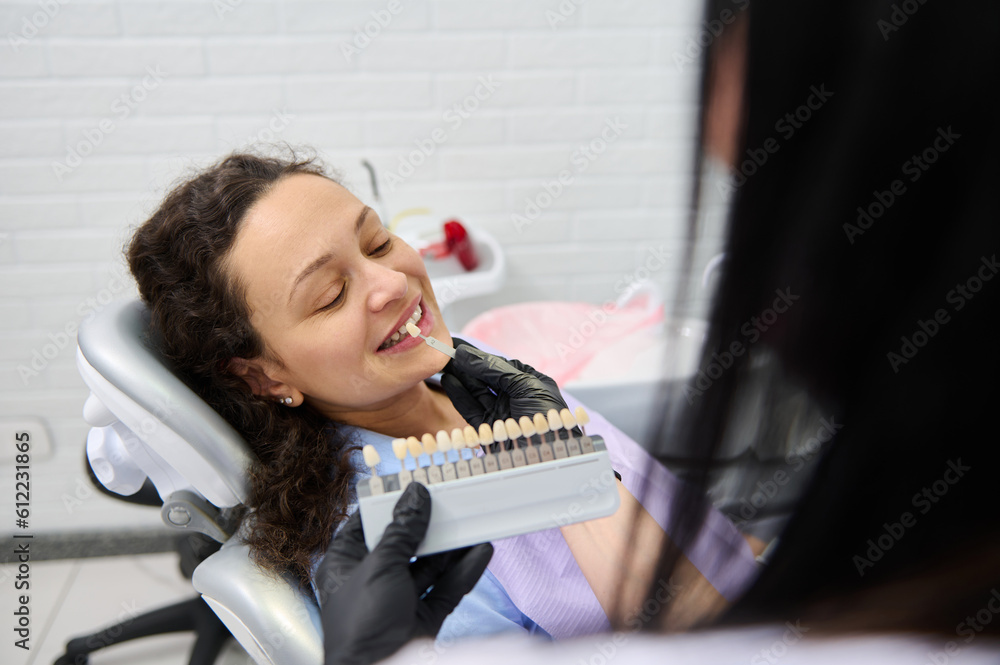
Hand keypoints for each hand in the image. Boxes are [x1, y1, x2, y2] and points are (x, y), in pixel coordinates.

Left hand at [316, 483, 492, 664]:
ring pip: (428, 566)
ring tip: (473, 521)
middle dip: (428, 526)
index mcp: (345, 566)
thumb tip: (416, 496)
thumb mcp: (381, 566)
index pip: (365, 526)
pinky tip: (481, 551)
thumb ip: (403, 530)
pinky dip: (464, 571)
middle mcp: (371, 582)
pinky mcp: (422, 619)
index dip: (388, 506)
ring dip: (451, 546)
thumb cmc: (362, 626)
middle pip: (403, 545)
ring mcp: (398, 602)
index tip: (412, 486)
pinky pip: (446, 589)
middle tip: (450, 501)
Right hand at [440, 337, 568, 428]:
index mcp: (529, 384)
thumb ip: (496, 369)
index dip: (478, 355)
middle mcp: (514, 397)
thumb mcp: (526, 386)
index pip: (499, 365)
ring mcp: (500, 413)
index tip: (458, 346)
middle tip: (445, 352)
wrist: (548, 456)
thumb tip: (467, 355)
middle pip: (485, 377)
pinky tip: (448, 381)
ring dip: (459, 377)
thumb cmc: (547, 420)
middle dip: (466, 365)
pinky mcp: (488, 430)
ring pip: (475, 391)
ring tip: (443, 363)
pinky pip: (470, 409)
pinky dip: (458, 395)